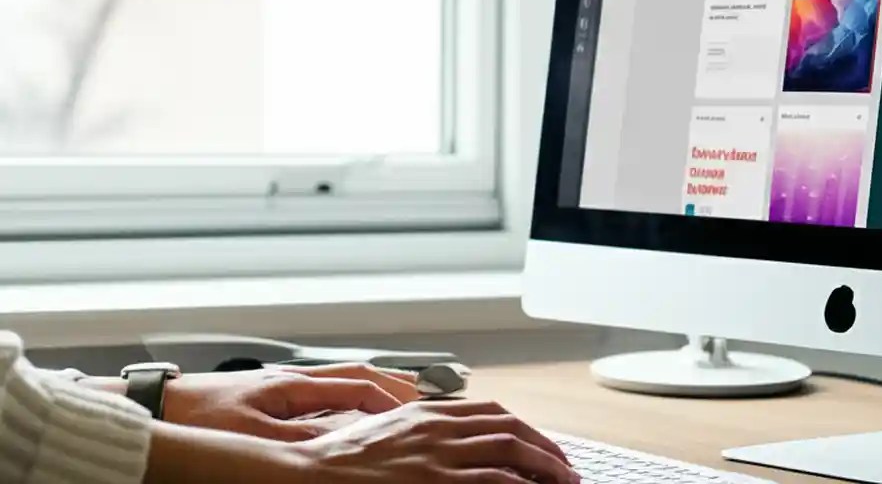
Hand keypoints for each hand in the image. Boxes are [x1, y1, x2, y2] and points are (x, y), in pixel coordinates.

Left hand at [161, 363, 419, 440]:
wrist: (154, 407)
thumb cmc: (197, 418)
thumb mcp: (256, 435)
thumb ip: (305, 436)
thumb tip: (348, 439)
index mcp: (293, 384)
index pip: (359, 385)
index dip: (393, 399)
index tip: (418, 413)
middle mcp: (292, 379)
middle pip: (357, 375)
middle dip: (395, 384)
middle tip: (430, 395)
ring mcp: (280, 387)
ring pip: (341, 384)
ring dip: (375, 391)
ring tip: (404, 401)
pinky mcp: (267, 398)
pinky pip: (322, 396)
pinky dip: (349, 401)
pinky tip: (355, 415)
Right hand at [294, 399, 578, 483]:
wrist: (309, 472)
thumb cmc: (339, 457)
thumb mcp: (385, 429)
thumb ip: (420, 429)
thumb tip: (448, 439)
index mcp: (427, 412)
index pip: (491, 411)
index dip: (524, 427)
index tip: (540, 441)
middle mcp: (438, 427)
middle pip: (508, 428)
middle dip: (543, 447)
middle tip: (564, 467)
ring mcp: (438, 455)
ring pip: (508, 451)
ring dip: (543, 466)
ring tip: (562, 481)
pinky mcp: (435, 482)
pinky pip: (491, 481)